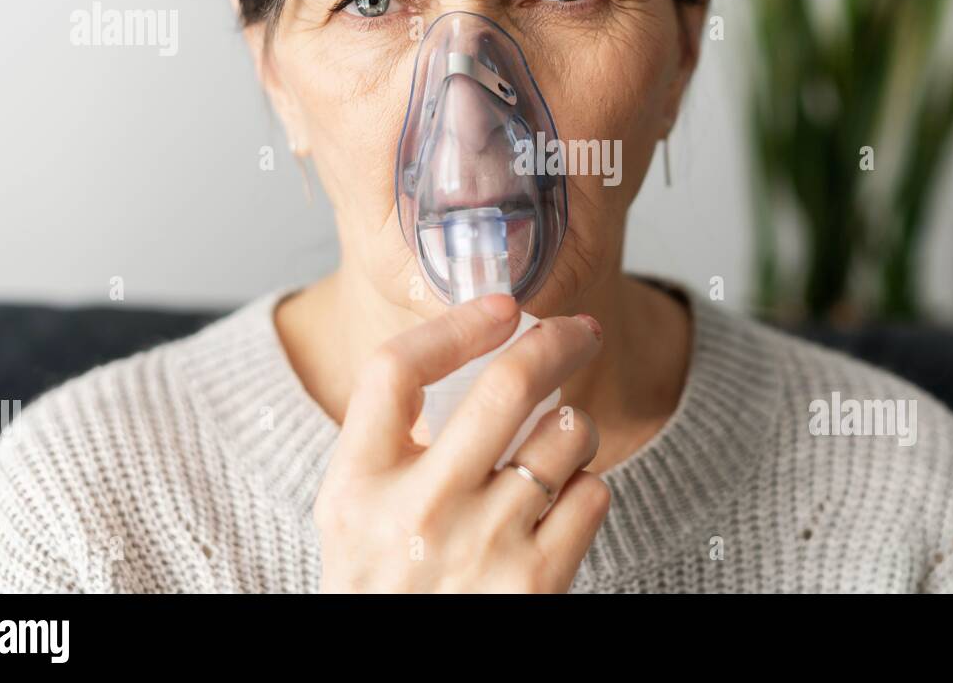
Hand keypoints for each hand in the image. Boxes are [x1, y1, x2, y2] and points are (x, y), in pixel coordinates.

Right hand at [314, 293, 609, 591]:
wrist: (399, 677)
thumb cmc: (386, 589)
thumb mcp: (356, 514)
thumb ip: (391, 444)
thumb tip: (475, 349)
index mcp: (358, 486)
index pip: (397, 371)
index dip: (455, 324)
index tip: (498, 307)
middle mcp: (419, 510)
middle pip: (504, 385)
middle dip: (557, 340)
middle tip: (578, 329)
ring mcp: (483, 545)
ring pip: (566, 433)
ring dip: (573, 430)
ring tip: (553, 452)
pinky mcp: (539, 581)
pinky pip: (595, 492)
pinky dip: (587, 490)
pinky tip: (558, 511)